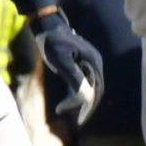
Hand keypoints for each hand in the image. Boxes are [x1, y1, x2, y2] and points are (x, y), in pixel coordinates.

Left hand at [30, 9, 103, 124]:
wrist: (48, 25)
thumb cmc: (52, 41)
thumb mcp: (61, 60)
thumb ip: (74, 76)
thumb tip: (85, 96)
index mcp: (94, 62)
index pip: (96, 90)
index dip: (88, 106)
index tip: (76, 117)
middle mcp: (96, 63)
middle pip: (97, 90)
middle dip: (87, 106)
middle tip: (78, 120)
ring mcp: (91, 62)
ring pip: (91, 87)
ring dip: (83, 101)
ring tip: (68, 110)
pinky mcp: (83, 63)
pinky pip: (86, 82)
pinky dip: (79, 93)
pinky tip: (70, 100)